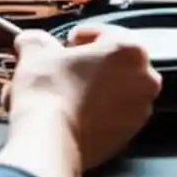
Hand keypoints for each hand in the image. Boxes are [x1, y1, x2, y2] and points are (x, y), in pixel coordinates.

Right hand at [4, 27, 162, 170]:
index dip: (80, 37)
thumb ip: (37, 39)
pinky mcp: (128, 136)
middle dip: (89, 65)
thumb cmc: (50, 91)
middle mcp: (144, 79)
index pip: (105, 33)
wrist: (50, 142)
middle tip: (63, 69)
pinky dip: (94, 113)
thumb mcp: (36, 51)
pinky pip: (111, 117)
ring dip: (91, 89)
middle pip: (114, 64)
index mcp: (130, 49)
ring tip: (64, 93)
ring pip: (114, 91)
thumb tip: (33, 41)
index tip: (65, 45)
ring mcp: (139, 110)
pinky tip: (70, 114)